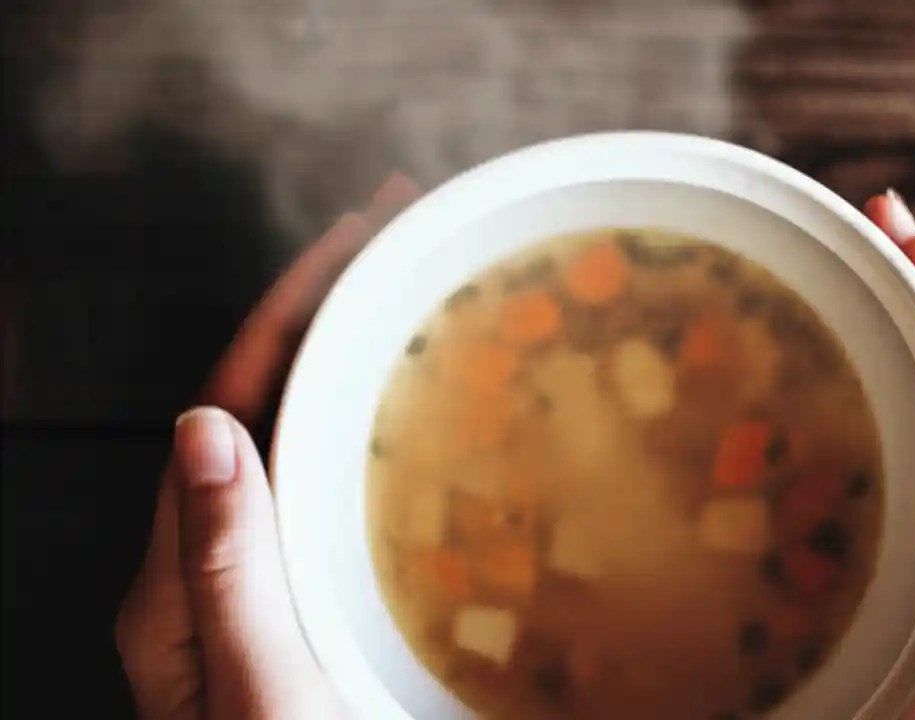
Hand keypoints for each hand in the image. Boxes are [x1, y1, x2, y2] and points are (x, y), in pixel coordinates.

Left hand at [114, 175, 421, 718]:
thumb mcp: (258, 689)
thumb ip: (228, 567)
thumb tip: (205, 423)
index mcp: (182, 576)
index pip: (229, 398)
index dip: (289, 305)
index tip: (357, 232)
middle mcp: (212, 565)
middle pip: (262, 399)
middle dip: (326, 304)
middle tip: (402, 229)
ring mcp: (262, 581)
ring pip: (300, 435)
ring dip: (349, 352)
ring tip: (413, 288)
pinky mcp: (307, 600)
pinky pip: (331, 486)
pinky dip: (370, 424)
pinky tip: (417, 406)